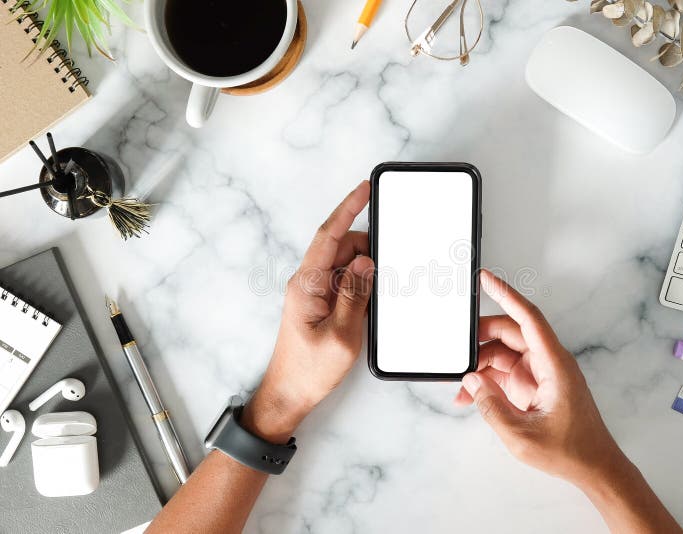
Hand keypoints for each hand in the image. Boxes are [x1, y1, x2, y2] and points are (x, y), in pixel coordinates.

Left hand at [243, 181, 372, 442]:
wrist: (289, 394)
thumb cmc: (310, 370)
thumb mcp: (341, 334)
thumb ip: (355, 294)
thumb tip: (367, 261)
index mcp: (307, 284)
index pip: (328, 235)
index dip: (348, 209)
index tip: (365, 189)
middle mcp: (308, 282)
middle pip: (341, 247)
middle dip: (368, 248)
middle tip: (391, 265)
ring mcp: (314, 292)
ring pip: (346, 265)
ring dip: (366, 271)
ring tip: (381, 291)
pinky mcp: (321, 303)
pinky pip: (345, 282)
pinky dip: (361, 285)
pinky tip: (373, 300)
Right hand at [454, 270, 622, 484]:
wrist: (594, 468)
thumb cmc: (572, 450)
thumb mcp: (522, 434)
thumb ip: (492, 406)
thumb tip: (472, 381)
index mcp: (554, 364)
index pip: (528, 318)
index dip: (506, 295)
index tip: (486, 279)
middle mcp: (547, 362)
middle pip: (509, 333)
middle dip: (480, 337)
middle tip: (457, 347)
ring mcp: (539, 373)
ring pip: (502, 353)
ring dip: (479, 365)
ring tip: (461, 384)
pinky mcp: (532, 386)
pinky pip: (503, 373)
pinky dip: (485, 381)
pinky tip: (470, 394)